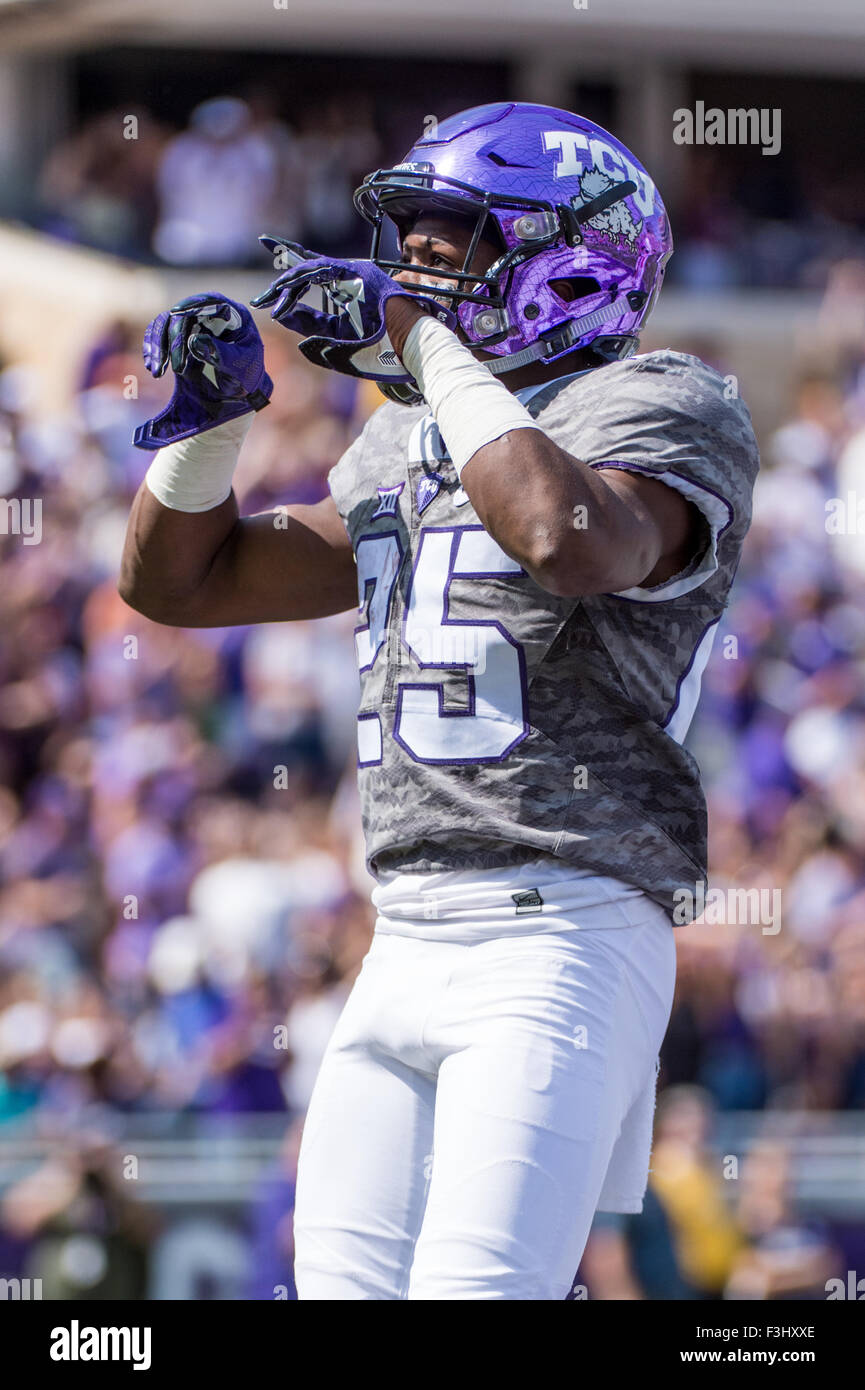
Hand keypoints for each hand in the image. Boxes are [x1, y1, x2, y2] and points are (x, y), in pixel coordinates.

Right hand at [134, 293, 271, 449]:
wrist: (240, 388)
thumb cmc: (246, 375)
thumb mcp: (239, 368)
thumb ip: (221, 354)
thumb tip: (195, 340)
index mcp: (234, 315)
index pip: (211, 302)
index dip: (192, 304)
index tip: (175, 312)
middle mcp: (212, 313)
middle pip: (184, 314)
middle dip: (176, 341)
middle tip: (177, 369)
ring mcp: (194, 321)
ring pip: (166, 322)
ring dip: (158, 345)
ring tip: (157, 372)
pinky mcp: (181, 333)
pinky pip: (160, 333)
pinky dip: (153, 348)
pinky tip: (151, 366)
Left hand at [251, 236, 455, 383]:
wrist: (409, 347)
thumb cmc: (380, 349)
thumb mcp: (337, 339)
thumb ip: (312, 326)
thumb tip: (283, 316)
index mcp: (346, 290)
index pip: (312, 276)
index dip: (288, 279)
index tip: (266, 293)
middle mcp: (349, 276)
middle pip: (307, 266)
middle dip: (281, 277)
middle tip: (259, 297)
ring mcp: (354, 271)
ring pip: (310, 269)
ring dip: (287, 285)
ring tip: (269, 299)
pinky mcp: (355, 272)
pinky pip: (320, 271)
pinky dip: (301, 279)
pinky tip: (284, 292)